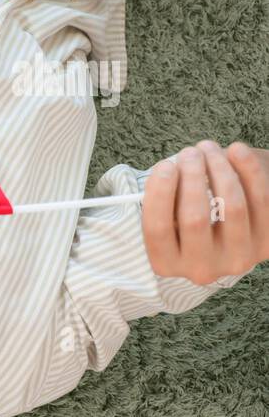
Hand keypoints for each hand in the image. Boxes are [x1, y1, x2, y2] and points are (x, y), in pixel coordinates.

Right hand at [143, 140, 268, 284]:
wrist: (232, 229)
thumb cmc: (188, 214)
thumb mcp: (166, 215)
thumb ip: (163, 199)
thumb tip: (171, 170)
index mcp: (167, 264)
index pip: (157, 229)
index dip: (160, 193)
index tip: (165, 166)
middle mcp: (202, 269)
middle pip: (195, 218)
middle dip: (192, 176)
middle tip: (190, 153)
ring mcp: (238, 259)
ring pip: (232, 206)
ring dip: (220, 168)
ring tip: (209, 148)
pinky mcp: (267, 244)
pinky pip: (262, 200)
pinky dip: (249, 169)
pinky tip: (237, 150)